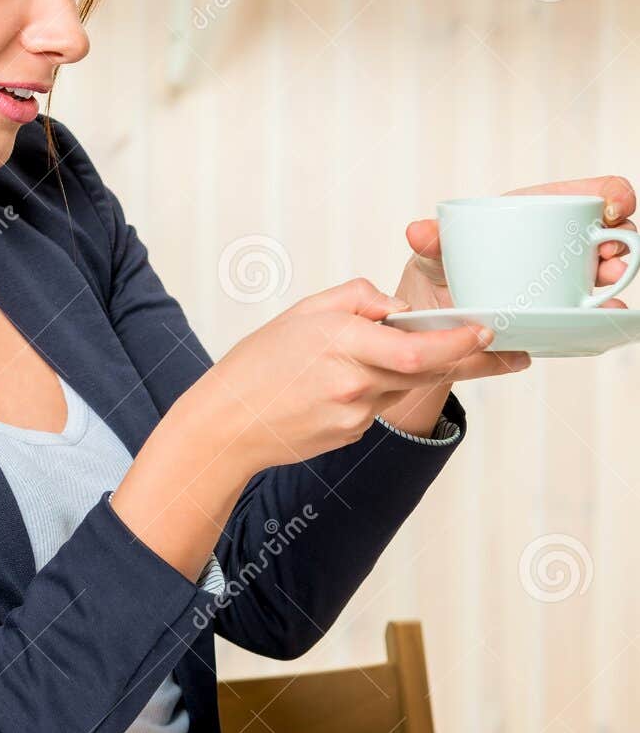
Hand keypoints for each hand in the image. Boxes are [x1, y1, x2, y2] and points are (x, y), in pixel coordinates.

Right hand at [200, 277, 528, 475]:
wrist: (227, 426)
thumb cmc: (259, 364)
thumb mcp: (305, 310)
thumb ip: (358, 298)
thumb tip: (397, 304)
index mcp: (342, 343)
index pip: (418, 347)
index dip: (460, 342)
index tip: (487, 330)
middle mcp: (355, 384)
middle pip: (428, 370)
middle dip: (469, 356)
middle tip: (505, 347)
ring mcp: (356, 415)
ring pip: (408, 386)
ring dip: (424, 369)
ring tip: (433, 351)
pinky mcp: (353, 434)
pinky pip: (383, 404)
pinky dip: (383, 387)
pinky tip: (351, 381)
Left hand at [380, 174, 637, 434]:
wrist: (442, 314)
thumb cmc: (446, 265)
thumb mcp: (436, 250)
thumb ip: (431, 239)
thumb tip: (417, 232)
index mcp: (543, 211)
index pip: (594, 193)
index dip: (614, 195)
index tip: (612, 209)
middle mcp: (565, 242)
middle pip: (613, 232)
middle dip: (620, 241)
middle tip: (606, 256)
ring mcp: (569, 276)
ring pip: (609, 271)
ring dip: (615, 277)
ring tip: (607, 284)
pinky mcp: (564, 310)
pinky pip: (592, 310)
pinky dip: (603, 313)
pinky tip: (603, 316)